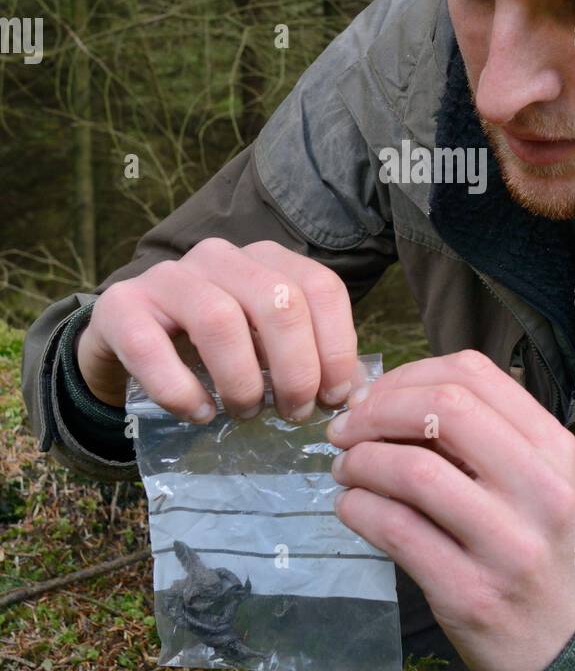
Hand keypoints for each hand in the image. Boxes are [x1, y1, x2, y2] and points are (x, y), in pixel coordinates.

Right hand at [76, 238, 363, 422]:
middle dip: (297, 369)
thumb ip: (311, 361)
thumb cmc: (213, 348)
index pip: (320, 288)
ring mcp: (167, 276)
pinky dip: (181, 390)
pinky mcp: (121, 307)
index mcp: (265, 258)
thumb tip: (357, 396)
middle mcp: (220, 256)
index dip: (337, 347)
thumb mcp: (267, 347)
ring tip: (246, 412)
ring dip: (242, 380)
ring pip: (219, 319)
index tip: (335, 398)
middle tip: (293, 413)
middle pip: (278, 301)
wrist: (128, 343)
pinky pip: (152, 348)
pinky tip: (199, 413)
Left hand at [326, 349, 574, 670]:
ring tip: (346, 470)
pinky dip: (358, 508)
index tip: (375, 398)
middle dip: (376, 412)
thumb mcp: (537, 481)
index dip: (408, 376)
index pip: (473, 375)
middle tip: (345, 430)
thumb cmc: (537, 547)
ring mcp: (508, 545)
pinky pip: (395, 530)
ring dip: (360, 461)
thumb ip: (481, 436)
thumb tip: (387, 398)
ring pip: (413, 470)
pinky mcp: (469, 593)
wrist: (564, 645)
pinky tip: (352, 507)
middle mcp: (541, 490)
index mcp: (555, 449)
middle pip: (443, 410)